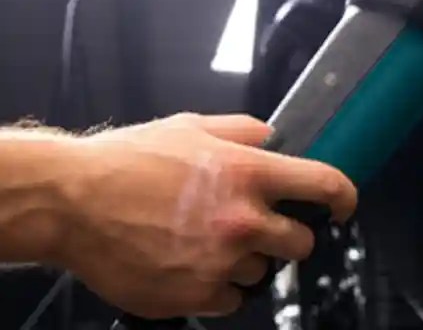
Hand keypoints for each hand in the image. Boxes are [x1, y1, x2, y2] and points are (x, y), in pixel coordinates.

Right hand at [51, 113, 356, 318]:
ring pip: (262, 274)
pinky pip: (230, 301)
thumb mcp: (190, 127)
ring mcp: (220, 261)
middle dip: (288, 236)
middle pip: (301, 242)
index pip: (325, 185)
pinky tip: (191, 266)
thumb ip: (241, 131)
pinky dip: (217, 289)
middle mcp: (242, 220)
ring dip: (246, 262)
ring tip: (205, 243)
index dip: (345, 198)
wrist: (72, 203)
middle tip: (258, 229)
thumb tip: (272, 137)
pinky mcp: (194, 295)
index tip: (345, 207)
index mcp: (248, 173)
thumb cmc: (126, 162)